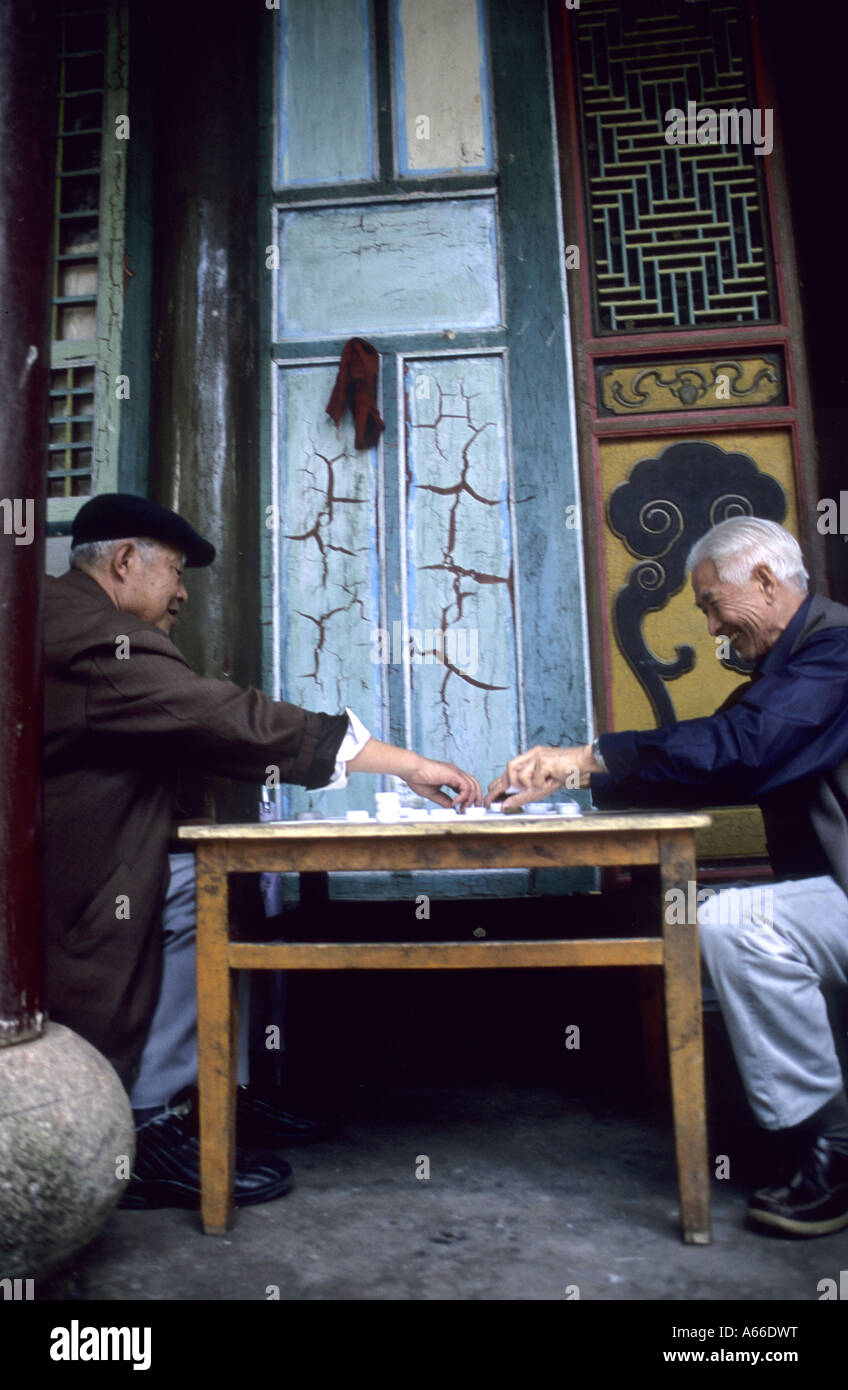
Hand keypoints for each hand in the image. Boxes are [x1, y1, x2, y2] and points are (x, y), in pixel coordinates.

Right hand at [403, 756, 482, 810]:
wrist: (411, 769)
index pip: (467, 786)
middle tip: (472, 810)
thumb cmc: (417, 777)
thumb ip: (443, 799)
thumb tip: (452, 808)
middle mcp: (455, 773)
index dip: (468, 797)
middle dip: (476, 798)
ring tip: (462, 809)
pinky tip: (455, 803)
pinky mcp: (453, 774)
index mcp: (451, 776)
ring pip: (473, 785)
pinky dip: (463, 797)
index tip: (464, 808)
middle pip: (474, 784)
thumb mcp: (433, 793)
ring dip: (470, 799)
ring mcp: (455, 772)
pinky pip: (466, 786)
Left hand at [484, 744, 599, 810]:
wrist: (584, 765)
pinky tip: (552, 780)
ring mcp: (538, 755)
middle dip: (505, 784)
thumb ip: (524, 794)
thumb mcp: (542, 788)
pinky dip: (543, 784)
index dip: (498, 782)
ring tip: (545, 784)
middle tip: (499, 800)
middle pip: (510, 767)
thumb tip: (505, 804)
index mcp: (530, 759)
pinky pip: (536, 780)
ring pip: (521, 775)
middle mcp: (532, 755)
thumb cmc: (566, 774)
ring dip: (531, 785)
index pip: (509, 770)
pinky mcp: (544, 760)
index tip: (489, 797)